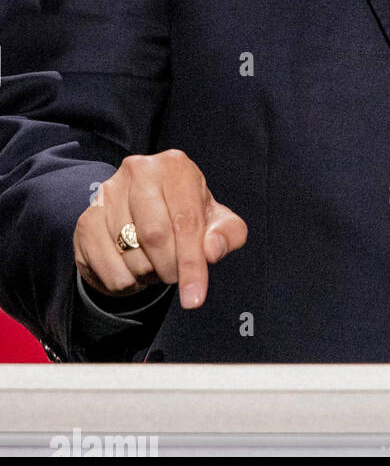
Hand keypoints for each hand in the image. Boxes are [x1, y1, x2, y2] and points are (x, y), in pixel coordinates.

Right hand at [74, 150, 246, 309]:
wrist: (145, 211)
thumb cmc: (187, 215)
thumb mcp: (217, 221)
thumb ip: (228, 234)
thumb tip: (212, 251)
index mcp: (174, 166)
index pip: (186, 221)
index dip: (192, 263)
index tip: (195, 299)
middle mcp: (138, 171)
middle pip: (155, 236)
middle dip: (170, 268)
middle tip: (174, 274)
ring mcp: (107, 194)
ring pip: (131, 255)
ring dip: (148, 274)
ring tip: (154, 262)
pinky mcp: (86, 221)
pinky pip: (108, 269)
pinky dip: (127, 282)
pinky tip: (133, 266)